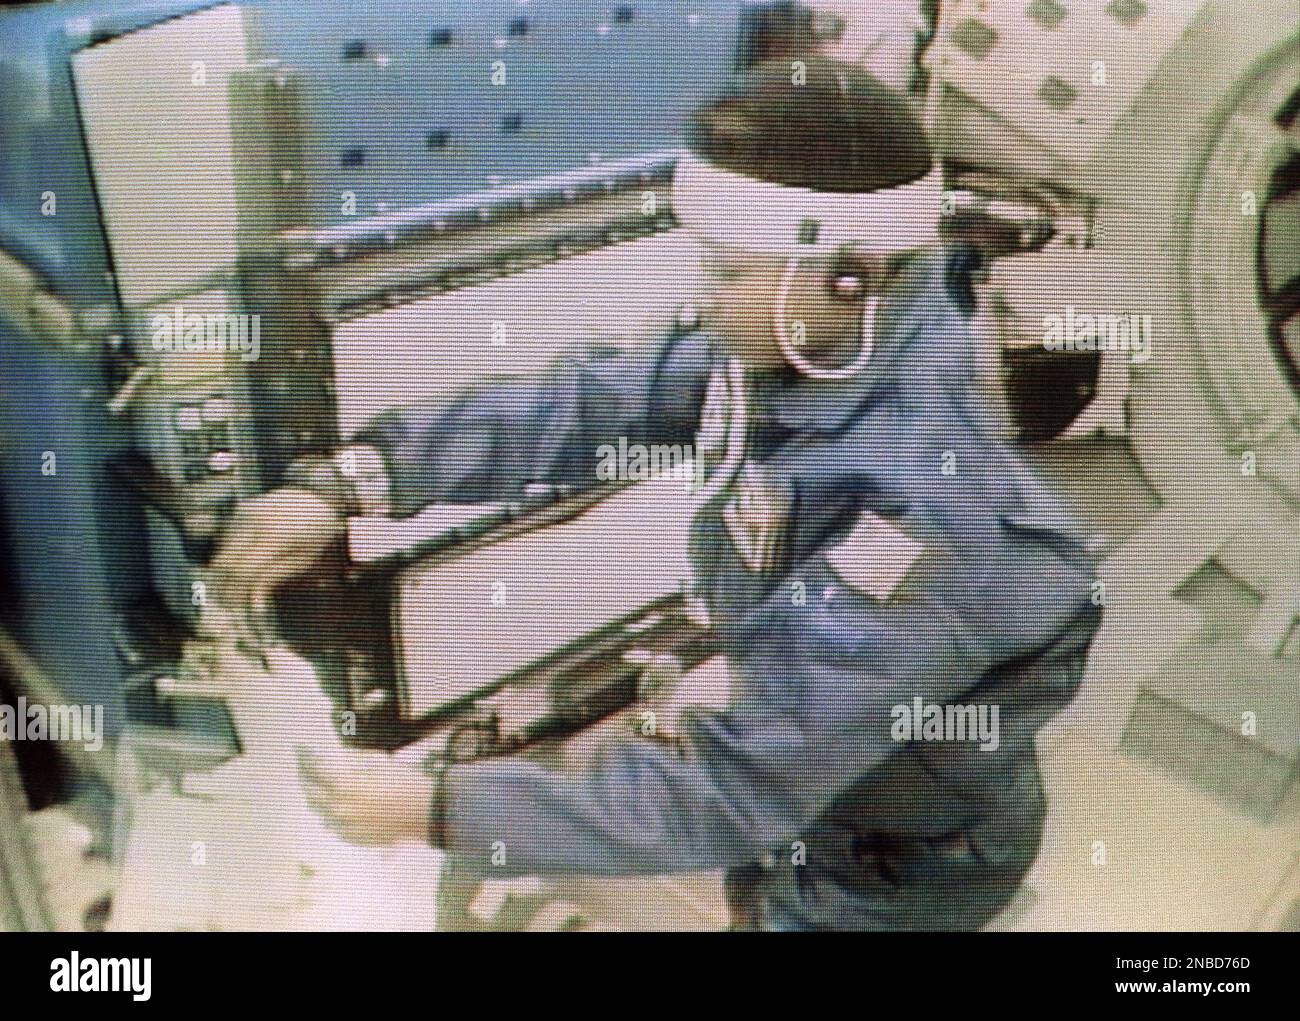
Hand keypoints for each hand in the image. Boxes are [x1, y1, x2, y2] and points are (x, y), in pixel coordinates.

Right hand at [209, 487, 344, 626]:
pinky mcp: (239, 510)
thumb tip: (254, 605)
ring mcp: (244, 512)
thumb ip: (273, 578)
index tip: (234, 606)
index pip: (243, 569)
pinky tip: (237, 565)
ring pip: (221, 549)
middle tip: (227, 602)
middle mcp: (254, 520)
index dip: (235, 591)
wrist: (314, 499)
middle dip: (223, 584)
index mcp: (275, 535)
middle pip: (225, 560)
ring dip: (223, 570)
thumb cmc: (313, 536)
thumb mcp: (301, 560)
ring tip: (233, 586)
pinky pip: (225, 538)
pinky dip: (227, 555)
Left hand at [297, 746, 434, 846]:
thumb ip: (351, 759)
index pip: (313, 769)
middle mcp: (337, 806)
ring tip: (321, 786)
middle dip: (307, 778)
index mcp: (342, 783)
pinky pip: (332, 825)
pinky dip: (331, 814)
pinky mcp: (352, 837)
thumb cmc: (405, 781)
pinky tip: (339, 806)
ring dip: (318, 797)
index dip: (306, 758)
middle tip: (306, 769)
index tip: (302, 751)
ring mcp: (343, 825)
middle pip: (310, 791)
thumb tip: (334, 757)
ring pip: (319, 811)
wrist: (426, 811)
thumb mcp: (378, 760)